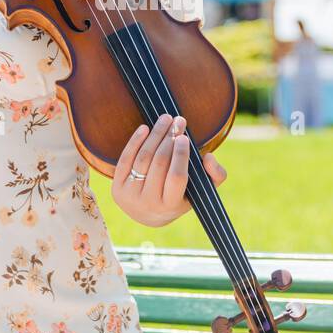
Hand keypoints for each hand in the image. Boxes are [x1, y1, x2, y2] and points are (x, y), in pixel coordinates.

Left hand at [111, 113, 226, 227]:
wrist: (148, 213)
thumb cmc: (179, 196)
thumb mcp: (201, 191)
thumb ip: (216, 175)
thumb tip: (209, 157)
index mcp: (171, 205)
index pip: (177, 177)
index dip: (180, 155)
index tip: (185, 137)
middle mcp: (149, 203)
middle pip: (159, 163)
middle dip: (169, 138)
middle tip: (178, 121)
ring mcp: (130, 196)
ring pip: (143, 158)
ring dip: (155, 135)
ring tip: (165, 119)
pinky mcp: (117, 187)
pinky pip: (126, 159)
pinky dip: (135, 141)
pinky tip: (145, 128)